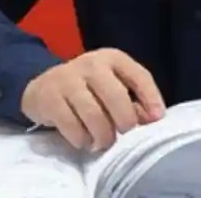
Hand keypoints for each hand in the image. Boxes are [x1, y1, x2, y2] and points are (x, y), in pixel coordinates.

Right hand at [20, 47, 166, 151]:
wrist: (43, 87)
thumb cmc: (88, 90)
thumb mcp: (112, 87)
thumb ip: (135, 102)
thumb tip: (153, 120)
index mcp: (112, 58)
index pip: (139, 75)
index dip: (151, 98)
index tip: (157, 119)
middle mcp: (90, 64)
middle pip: (116, 96)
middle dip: (125, 121)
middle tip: (123, 133)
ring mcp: (66, 78)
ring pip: (93, 114)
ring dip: (103, 136)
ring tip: (103, 141)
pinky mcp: (48, 97)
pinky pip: (72, 126)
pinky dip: (82, 140)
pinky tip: (83, 140)